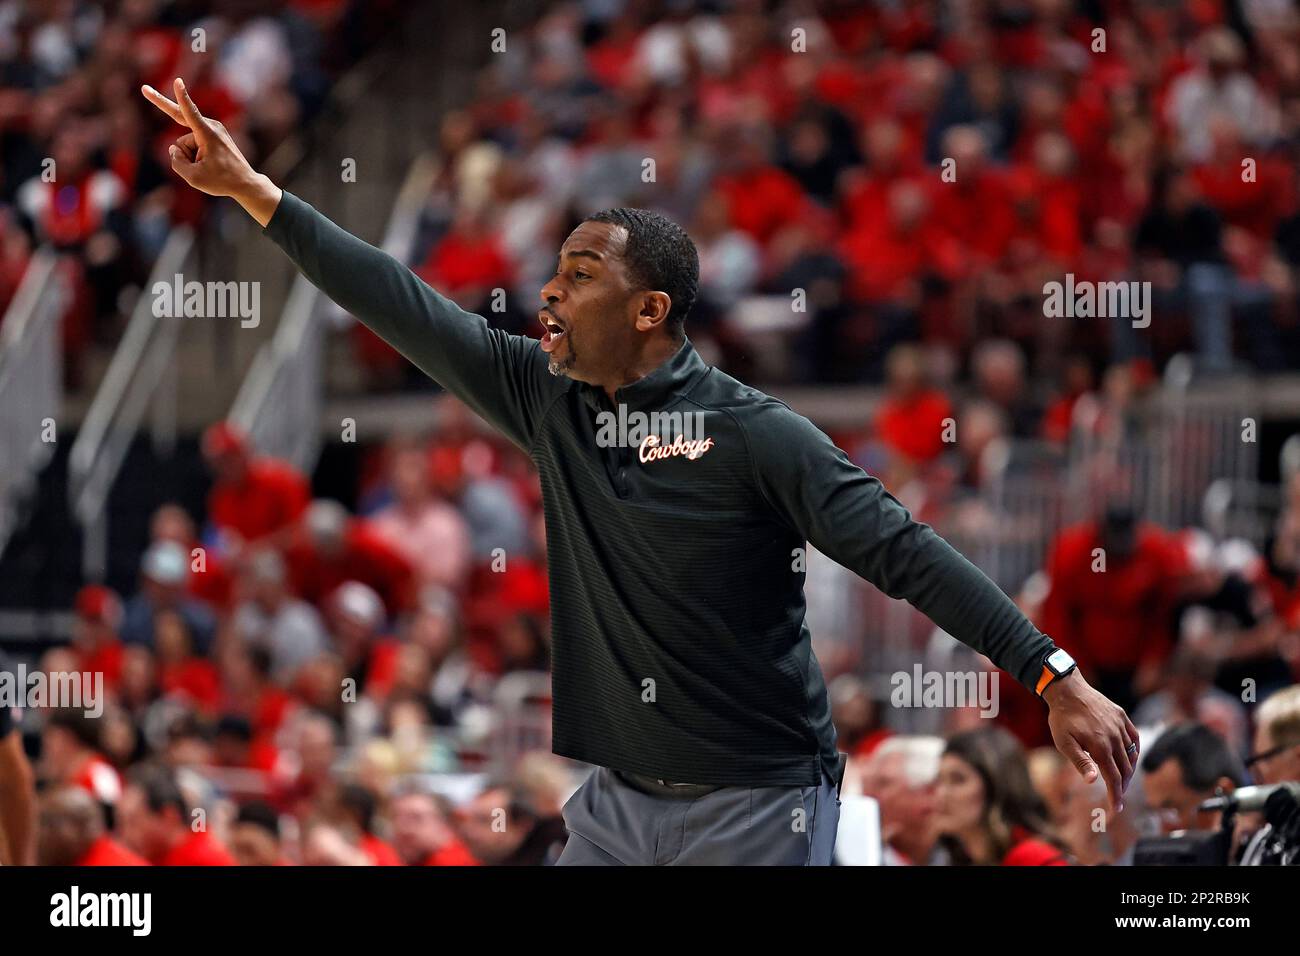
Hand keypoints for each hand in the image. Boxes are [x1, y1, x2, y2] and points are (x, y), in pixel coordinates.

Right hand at [141, 77, 281, 225]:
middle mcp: (210, 127)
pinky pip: (193, 144)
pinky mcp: (213, 136)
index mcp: (207, 134)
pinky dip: (195, 157)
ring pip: (185, 142)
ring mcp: (213, 130)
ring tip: (207, 168)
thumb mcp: (193, 178)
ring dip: (190, 157)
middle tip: (144, 89)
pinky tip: (207, 164)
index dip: (181, 96)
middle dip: (162, 104)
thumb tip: (173, 149)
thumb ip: (176, 162)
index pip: (189, 112)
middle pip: (179, 120)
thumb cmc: (222, 181)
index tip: (178, 81)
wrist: (246, 184)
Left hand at [1043, 670, 1139, 813]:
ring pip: (1131, 755)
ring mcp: (1120, 726)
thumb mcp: (1064, 742)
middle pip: (1125, 769)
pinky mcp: (1122, 716)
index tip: (1117, 809)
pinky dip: (1134, 751)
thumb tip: (1094, 781)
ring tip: (1122, 781)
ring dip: (1129, 771)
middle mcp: (1114, 737)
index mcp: (1100, 747)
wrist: (1067, 690)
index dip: (1116, 796)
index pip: (1113, 778)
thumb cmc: (1062, 719)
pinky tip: (1130, 758)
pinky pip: (1134, 738)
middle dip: (1123, 787)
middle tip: (1118, 798)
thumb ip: (1080, 762)